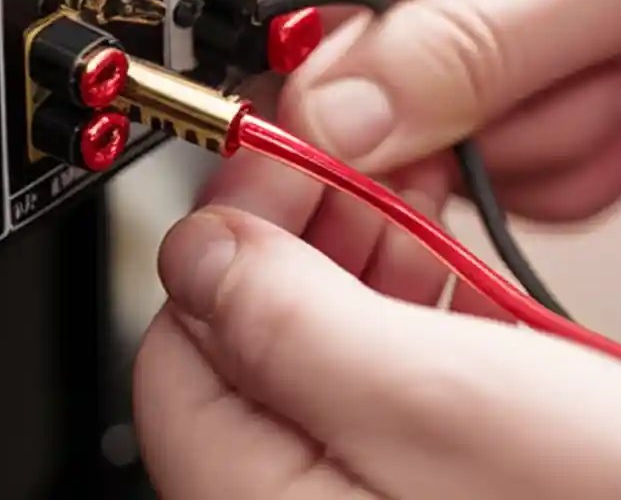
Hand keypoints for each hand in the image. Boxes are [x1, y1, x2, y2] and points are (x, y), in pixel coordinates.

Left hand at [133, 203, 620, 498]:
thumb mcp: (433, 393)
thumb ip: (287, 320)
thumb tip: (197, 250)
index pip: (180, 345)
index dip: (231, 231)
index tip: (285, 153)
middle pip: (248, 337)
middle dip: (301, 229)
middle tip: (358, 155)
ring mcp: (364, 487)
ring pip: (315, 339)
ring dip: (354, 249)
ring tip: (412, 188)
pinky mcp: (426, 469)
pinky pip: (380, 365)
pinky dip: (403, 295)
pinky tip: (440, 250)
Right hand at [283, 0, 620, 219]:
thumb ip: (456, 51)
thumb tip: (334, 125)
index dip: (300, 64)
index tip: (353, 129)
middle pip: (348, 80)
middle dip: (460, 117)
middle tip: (544, 92)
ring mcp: (463, 11)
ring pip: (424, 139)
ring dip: (532, 139)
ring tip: (619, 64)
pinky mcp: (512, 70)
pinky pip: (488, 161)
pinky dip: (563, 159)